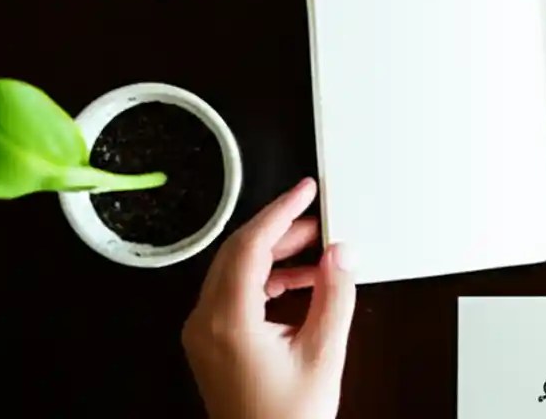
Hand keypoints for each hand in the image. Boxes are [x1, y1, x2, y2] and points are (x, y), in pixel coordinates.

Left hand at [182, 178, 356, 418]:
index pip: (250, 246)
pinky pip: (235, 294)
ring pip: (235, 271)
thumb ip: (334, 296)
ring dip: (274, 255)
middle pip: (238, 253)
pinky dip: (266, 279)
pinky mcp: (212, 343)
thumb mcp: (323, 354)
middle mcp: (206, 322)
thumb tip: (340, 254)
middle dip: (279, 230)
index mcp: (228, 321)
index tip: (304, 191)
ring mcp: (204, 333)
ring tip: (317, 250)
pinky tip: (301, 281)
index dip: (280, 211)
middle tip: (316, 217)